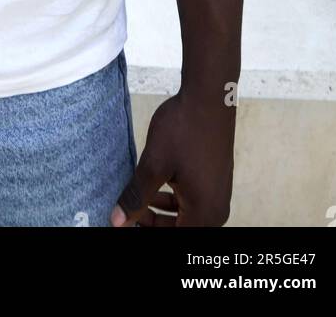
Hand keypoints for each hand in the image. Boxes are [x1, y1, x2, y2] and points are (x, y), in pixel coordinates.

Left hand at [111, 89, 235, 227]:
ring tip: (137, 198)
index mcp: (204, 213)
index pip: (172, 238)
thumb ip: (136, 196)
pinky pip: (193, 202)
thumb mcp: (154, 164)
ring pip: (186, 217)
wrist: (209, 97)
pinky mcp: (216, 180)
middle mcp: (216, 210)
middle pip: (180, 230)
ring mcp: (218, 195)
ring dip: (161, 213)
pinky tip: (154, 185)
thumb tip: (117, 221)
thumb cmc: (183, 130)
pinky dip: (172, 200)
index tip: (127, 223)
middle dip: (153, 225)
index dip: (147, 230)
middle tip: (128, 211)